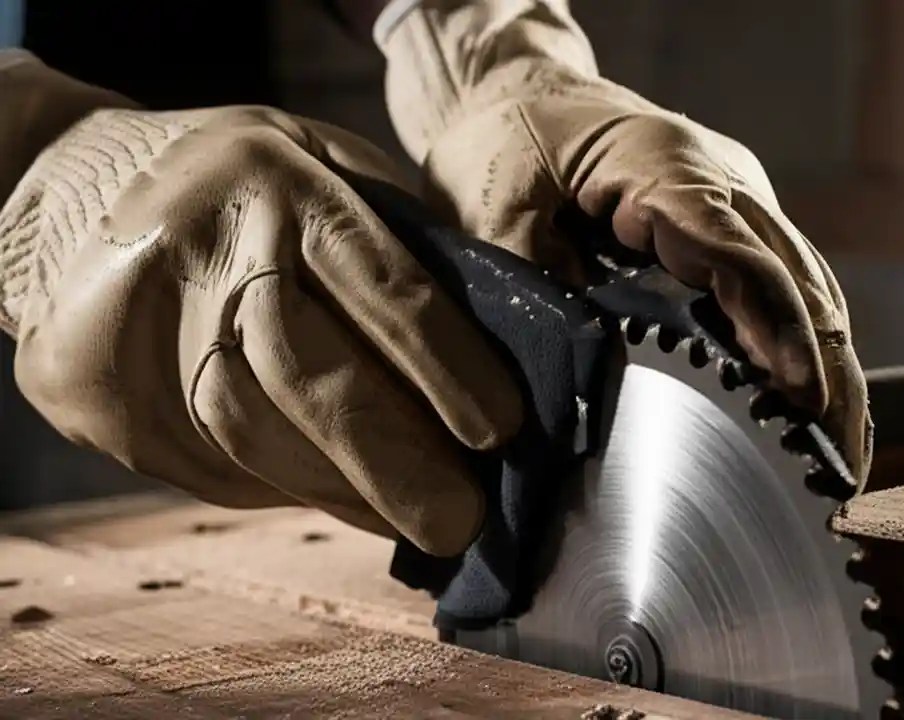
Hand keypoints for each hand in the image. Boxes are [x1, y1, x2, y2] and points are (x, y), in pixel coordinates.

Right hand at [0, 100, 522, 554]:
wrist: (71, 183)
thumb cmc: (250, 188)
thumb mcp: (332, 168)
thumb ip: (405, 243)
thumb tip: (506, 349)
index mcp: (285, 181)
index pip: (380, 284)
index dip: (446, 366)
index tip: (503, 431)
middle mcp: (206, 241)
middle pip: (302, 369)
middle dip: (393, 458)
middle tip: (460, 520)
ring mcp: (134, 311)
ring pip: (244, 429)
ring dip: (338, 487)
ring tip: (407, 516)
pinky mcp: (85, 378)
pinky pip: (197, 458)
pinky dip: (278, 488)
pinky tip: (332, 495)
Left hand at [380, 5, 871, 482]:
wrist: (514, 90)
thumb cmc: (499, 145)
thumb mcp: (493, 214)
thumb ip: (541, 290)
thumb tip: (591, 385)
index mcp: (665, 167)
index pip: (744, 258)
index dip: (780, 331)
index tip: (804, 398)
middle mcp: (722, 180)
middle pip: (800, 280)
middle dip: (827, 372)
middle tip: (835, 465)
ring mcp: (737, 200)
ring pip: (809, 287)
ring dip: (829, 367)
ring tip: (839, 458)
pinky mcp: (733, 223)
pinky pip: (787, 286)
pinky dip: (805, 347)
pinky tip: (813, 407)